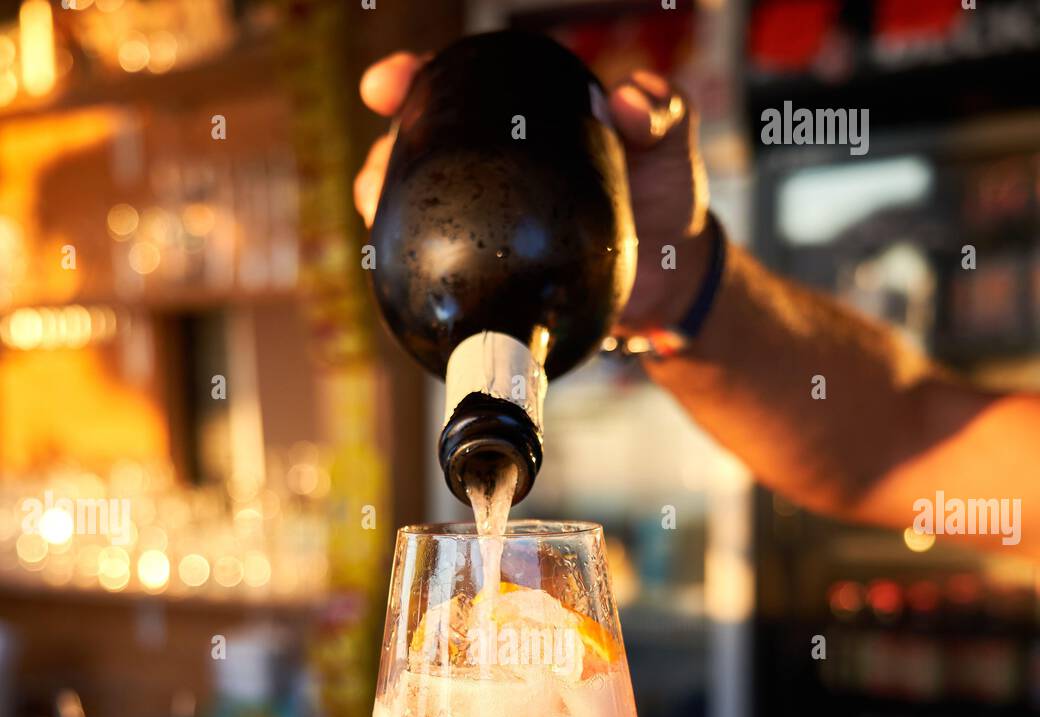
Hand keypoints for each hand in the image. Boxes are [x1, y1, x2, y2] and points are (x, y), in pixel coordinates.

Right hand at [353, 53, 711, 334]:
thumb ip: (662, 112)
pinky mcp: (490, 270)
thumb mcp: (671, 142)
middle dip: (381, 156)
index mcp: (521, 118)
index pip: (454, 88)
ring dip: (384, 209)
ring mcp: (488, 221)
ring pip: (417, 206)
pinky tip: (395, 269)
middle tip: (372, 180)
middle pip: (418, 149)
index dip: (411, 83)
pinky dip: (410, 263)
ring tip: (374, 220)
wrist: (672, 279)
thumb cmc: (667, 195)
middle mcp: (494, 166)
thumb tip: (627, 104)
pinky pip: (439, 263)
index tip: (387, 87)